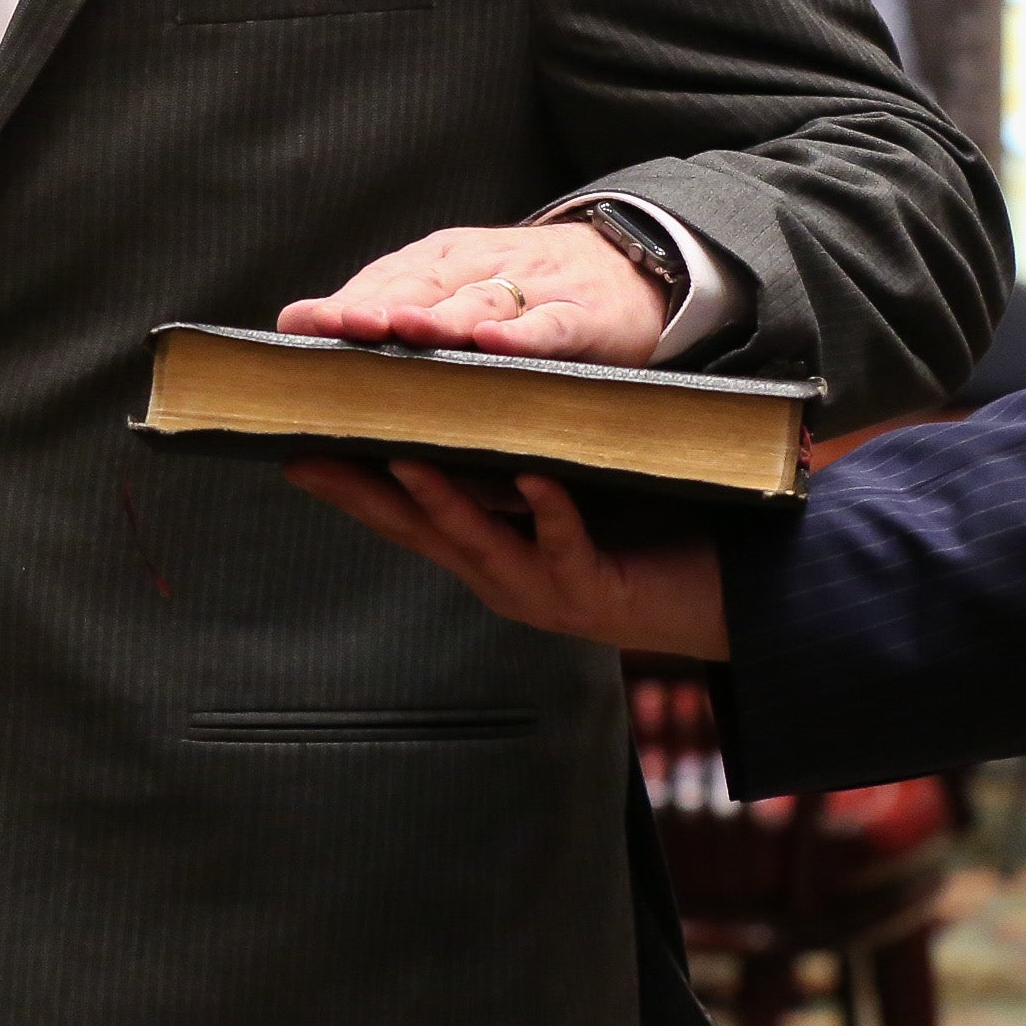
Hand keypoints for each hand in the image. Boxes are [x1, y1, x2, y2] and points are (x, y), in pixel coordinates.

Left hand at [277, 222, 666, 367]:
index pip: (384, 281)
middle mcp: (480, 268)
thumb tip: (294, 321)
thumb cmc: (520, 290)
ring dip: (441, 317)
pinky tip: (495, 345)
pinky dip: (523, 334)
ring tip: (403, 331)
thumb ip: (382, 306)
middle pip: (423, 287)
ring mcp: (534, 288)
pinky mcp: (584, 315)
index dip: (344, 302)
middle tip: (342, 328)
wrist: (630, 266)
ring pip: (480, 302)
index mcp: (440, 263)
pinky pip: (550, 324)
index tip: (301, 323)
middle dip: (380, 306)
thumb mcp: (451, 289)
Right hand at [285, 459, 730, 659]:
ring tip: (402, 455)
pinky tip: (534, 476)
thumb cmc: (647, 543)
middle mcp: (503, 578)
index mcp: (486, 555)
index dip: (344, 485)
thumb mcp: (558, 503)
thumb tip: (452, 420)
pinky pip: (566, 546)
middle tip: (309, 453)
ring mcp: (545, 589)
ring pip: (478, 541)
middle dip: (360, 493)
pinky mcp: (598, 592)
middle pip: (417, 532)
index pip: (399, 517)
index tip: (292, 449)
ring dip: (438, 499)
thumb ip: (505, 476)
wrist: (734, 605)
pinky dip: (547, 511)